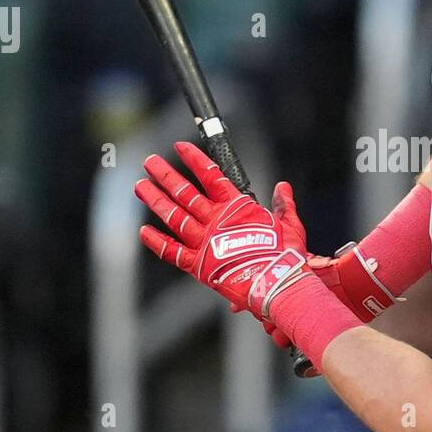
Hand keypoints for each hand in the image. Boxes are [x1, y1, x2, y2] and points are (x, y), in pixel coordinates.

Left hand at [135, 141, 307, 315]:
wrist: (277, 285)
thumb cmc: (285, 257)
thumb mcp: (290, 226)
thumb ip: (284, 205)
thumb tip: (283, 188)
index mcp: (237, 208)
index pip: (210, 175)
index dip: (194, 159)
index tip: (179, 147)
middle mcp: (216, 221)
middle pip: (184, 192)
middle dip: (165, 175)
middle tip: (149, 162)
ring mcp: (205, 242)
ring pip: (174, 216)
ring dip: (156, 200)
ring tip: (140, 187)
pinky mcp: (199, 265)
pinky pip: (172, 251)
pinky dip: (157, 242)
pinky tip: (143, 231)